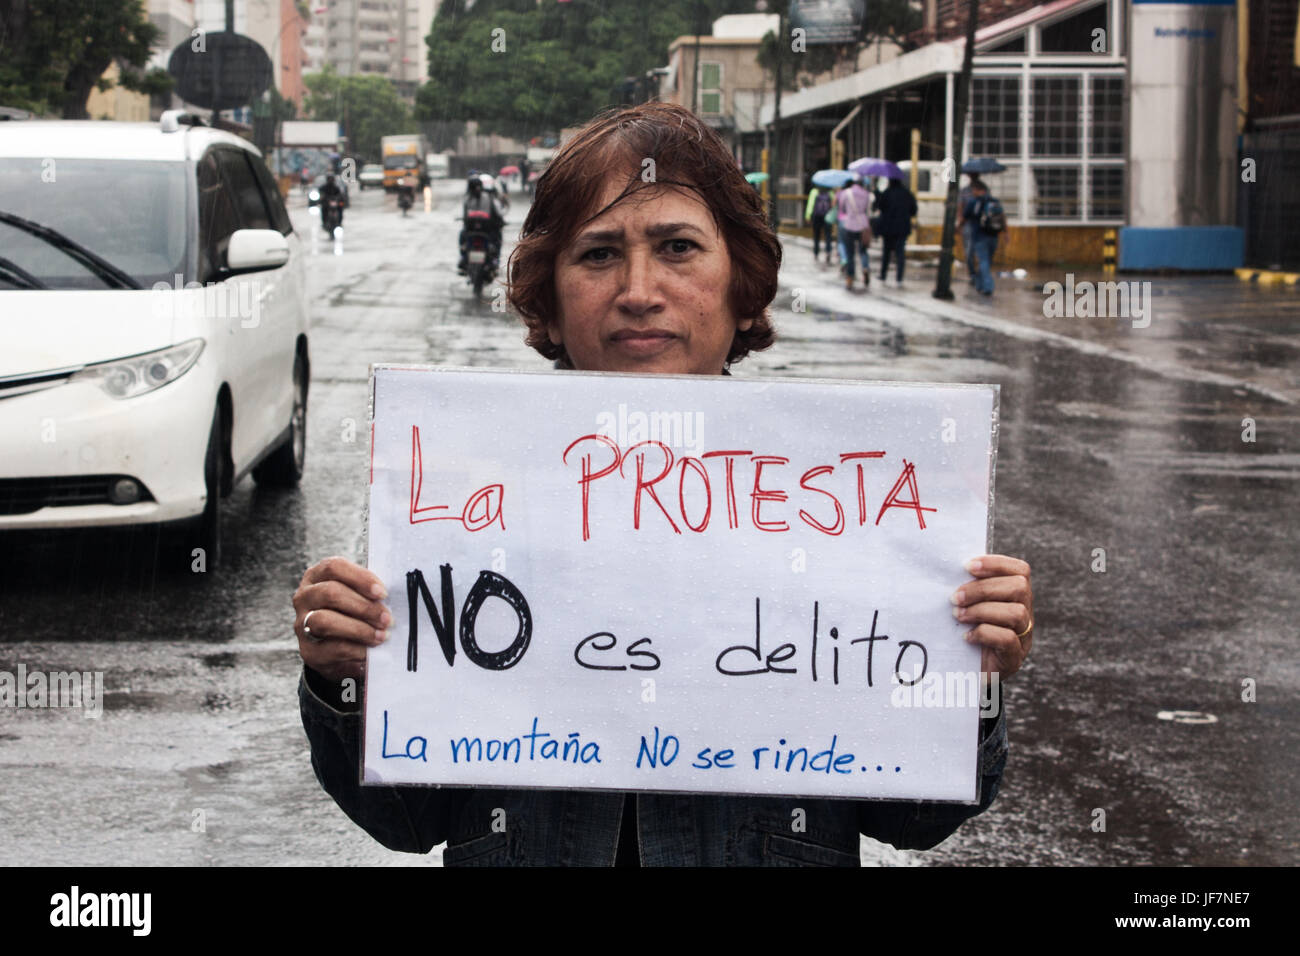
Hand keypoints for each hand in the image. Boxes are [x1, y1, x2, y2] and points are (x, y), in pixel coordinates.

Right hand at [292, 556, 391, 682]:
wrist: (337, 650)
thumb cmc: (354, 613)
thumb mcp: (359, 596)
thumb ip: (371, 591)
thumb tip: (397, 592)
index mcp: (317, 576)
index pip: (334, 567)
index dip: (360, 578)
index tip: (382, 593)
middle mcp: (305, 597)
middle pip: (330, 593)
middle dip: (363, 607)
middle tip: (387, 619)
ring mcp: (302, 624)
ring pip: (325, 621)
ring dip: (359, 629)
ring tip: (381, 636)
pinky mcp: (308, 651)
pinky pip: (331, 648)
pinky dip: (356, 650)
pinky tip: (371, 651)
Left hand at [951, 554, 1033, 679]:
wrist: (967, 676)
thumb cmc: (965, 633)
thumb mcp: (968, 608)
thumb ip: (967, 589)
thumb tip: (947, 570)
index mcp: (1016, 597)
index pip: (1020, 571)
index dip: (996, 564)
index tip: (967, 566)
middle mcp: (1026, 615)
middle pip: (1019, 588)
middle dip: (982, 588)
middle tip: (955, 598)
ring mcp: (1024, 638)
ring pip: (1016, 613)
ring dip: (981, 610)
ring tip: (958, 616)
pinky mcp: (1014, 659)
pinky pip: (1008, 639)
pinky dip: (984, 633)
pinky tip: (966, 636)